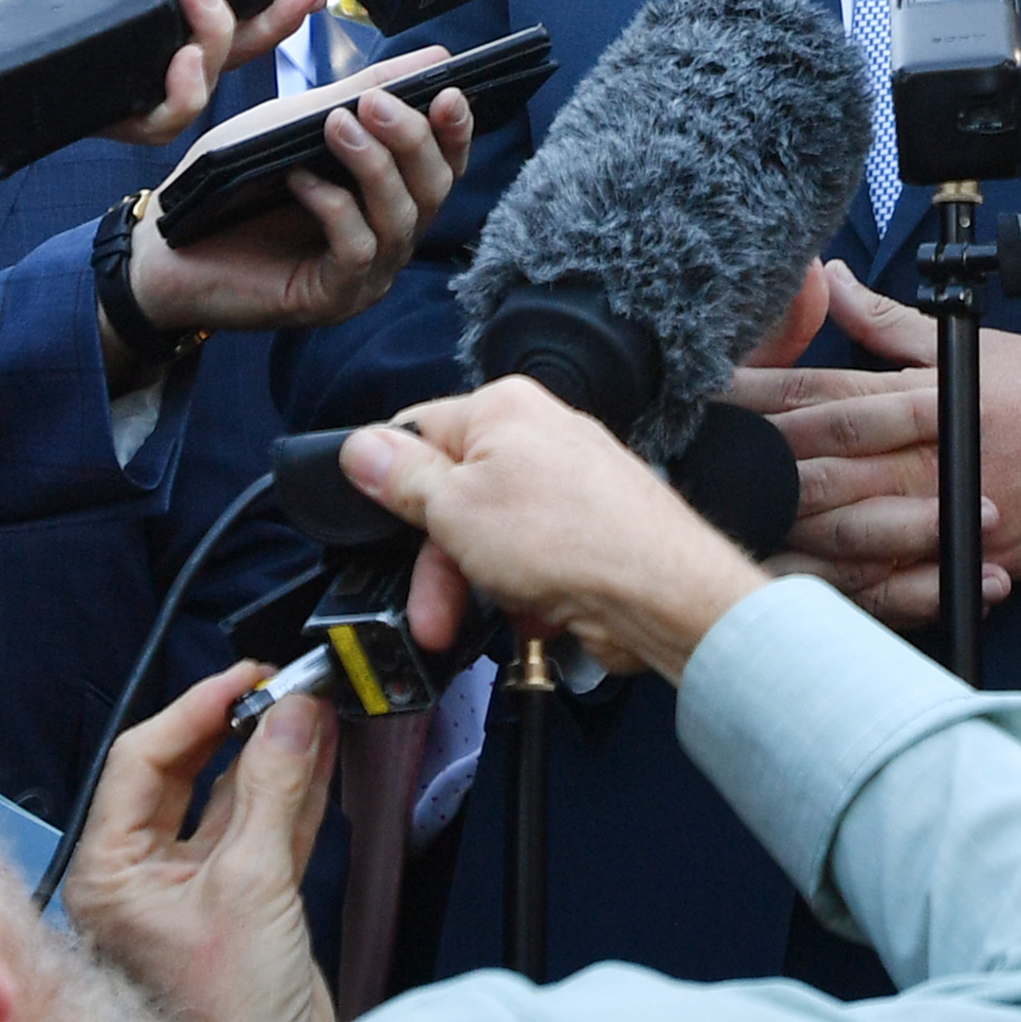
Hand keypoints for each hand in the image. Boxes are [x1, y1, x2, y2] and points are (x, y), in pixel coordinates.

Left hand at [0, 0, 337, 173]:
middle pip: (222, 56)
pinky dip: (182, 91)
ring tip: (202, 6)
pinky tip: (182, 58)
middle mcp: (125, 64)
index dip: (257, 3)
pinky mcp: (87, 123)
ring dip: (217, 49)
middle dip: (274, 25)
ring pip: (197, 92)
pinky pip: (155, 122)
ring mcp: (109, 97)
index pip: (203, 16)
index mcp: (121, 21)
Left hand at [62, 658, 337, 1021]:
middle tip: (285, 687)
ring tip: (311, 706)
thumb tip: (292, 716)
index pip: (139, 760)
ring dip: (272, 752)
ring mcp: (192, 889)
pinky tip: (320, 751)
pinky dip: (294, 788)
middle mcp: (140, 877)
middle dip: (236, 727)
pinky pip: (264, 826)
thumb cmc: (227, 1020)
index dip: (195, 709)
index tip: (248, 678)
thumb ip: (274, 790)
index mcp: (108, 873)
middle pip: (183, 772)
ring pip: (230, 796)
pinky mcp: (241, 903)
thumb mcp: (251, 887)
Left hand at [123, 76, 466, 342]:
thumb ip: (359, 94)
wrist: (164, 248)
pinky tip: (301, 179)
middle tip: (377, 101)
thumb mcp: (297, 125)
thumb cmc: (230, 186)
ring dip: (375, 165)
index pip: (445, 165)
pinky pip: (357, 251)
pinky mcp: (330, 299)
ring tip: (338, 125)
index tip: (449, 90)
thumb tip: (434, 58)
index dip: (455, 129)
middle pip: (434, 190)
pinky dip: (335, 207)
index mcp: (387, 199)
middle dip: (413, 140)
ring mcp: (363, 277)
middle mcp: (387, 240)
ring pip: (401, 219)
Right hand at [343, 379, 768, 682]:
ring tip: (499, 612)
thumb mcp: (455, 508)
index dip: (391, 484)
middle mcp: (539, 435)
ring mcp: (568, 483)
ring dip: (481, 584)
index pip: (419, 432)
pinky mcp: (588, 529)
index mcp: (503, 409)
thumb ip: (402, 477)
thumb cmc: (570, 539)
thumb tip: (361, 446)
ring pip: (490, 536)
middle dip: (439, 562)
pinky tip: (538, 610)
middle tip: (431, 610)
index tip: (377, 527)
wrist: (659, 594)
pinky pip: (531, 560)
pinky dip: (526, 591)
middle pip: (453, 496)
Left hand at [718, 262, 1020, 627]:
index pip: (817, 391)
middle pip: (815, 460)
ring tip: (718, 522)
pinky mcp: (961, 561)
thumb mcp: (968, 346)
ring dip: (779, 524)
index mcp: (921, 394)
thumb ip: (890, 322)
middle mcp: (922, 454)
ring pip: (841, 524)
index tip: (698, 394)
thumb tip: (831, 279)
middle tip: (683, 460)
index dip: (752, 394)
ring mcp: (939, 513)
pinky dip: (842, 584)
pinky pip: (890, 582)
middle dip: (748, 461)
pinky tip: (790, 582)